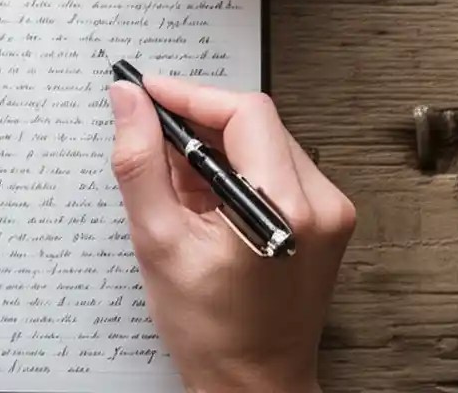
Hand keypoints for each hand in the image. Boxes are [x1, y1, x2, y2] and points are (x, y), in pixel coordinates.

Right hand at [108, 77, 354, 392]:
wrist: (253, 383)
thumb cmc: (211, 329)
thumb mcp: (157, 241)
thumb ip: (140, 162)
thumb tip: (128, 101)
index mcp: (285, 206)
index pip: (243, 112)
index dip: (190, 94)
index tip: (149, 93)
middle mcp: (320, 203)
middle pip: (255, 122)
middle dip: (197, 122)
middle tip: (151, 135)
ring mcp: (329, 212)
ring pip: (264, 142)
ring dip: (215, 147)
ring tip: (174, 183)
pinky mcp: (326, 220)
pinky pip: (276, 168)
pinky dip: (234, 170)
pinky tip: (204, 200)